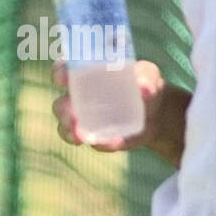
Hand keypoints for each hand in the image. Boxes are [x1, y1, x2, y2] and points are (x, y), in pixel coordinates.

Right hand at [51, 59, 172, 154]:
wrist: (155, 114)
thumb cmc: (144, 84)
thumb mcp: (148, 75)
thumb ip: (146, 77)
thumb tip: (144, 87)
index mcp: (84, 74)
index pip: (62, 71)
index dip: (59, 73)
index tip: (64, 77)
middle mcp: (78, 98)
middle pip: (60, 105)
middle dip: (63, 111)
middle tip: (72, 116)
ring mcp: (83, 121)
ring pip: (67, 128)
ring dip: (70, 132)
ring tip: (80, 135)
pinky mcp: (95, 138)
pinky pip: (92, 142)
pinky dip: (102, 143)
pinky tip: (114, 142)